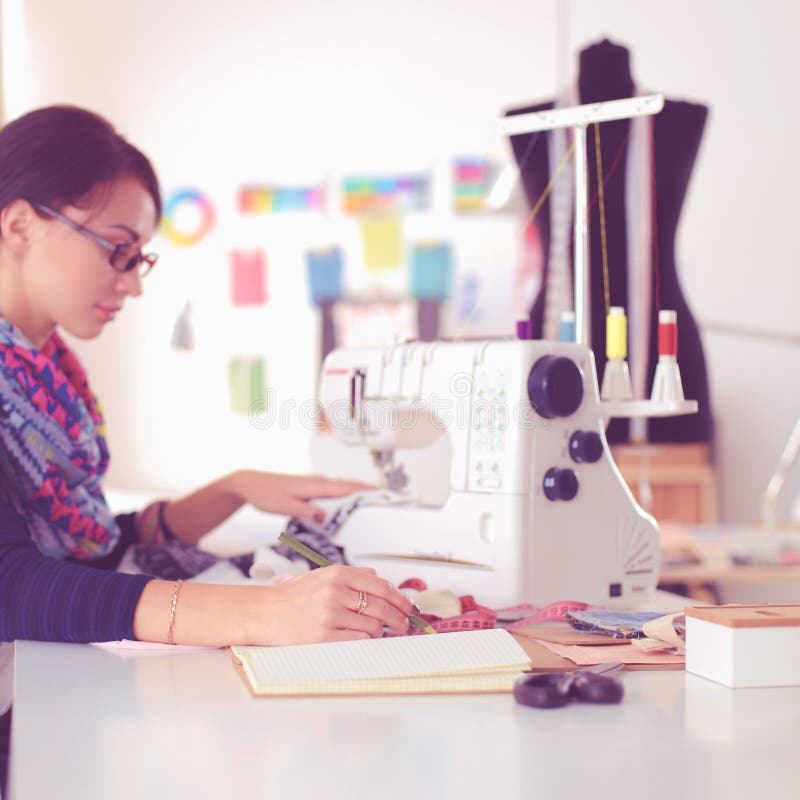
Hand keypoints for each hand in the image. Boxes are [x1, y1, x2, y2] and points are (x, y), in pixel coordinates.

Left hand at [232, 470, 373, 522]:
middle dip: (369, 491)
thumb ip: (305, 511)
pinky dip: (347, 495)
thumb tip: (324, 516)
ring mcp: (316, 485)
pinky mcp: (311, 490)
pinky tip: (349, 503)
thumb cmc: (265, 493)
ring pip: (343, 488)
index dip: (366, 491)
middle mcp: (318, 483)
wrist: (250, 484)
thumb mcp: (285, 506)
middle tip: (388, 499)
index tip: (384, 494)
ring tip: (375, 502)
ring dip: (359, 493)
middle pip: (350, 486)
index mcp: (316, 485)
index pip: (347, 488)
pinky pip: (335, 492)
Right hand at [251, 565, 413, 643]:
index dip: (400, 598)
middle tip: (405, 625)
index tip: (410, 606)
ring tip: (380, 633)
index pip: (381, 586)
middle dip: (399, 618)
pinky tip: (365, 639)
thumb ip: (352, 575)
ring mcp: (328, 615)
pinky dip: (366, 641)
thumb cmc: (293, 596)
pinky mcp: (322, 637)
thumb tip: (380, 578)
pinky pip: (358, 640)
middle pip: (381, 606)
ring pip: (372, 626)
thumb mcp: (321, 576)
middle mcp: (334, 592)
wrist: (263, 612)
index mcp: (336, 574)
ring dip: (381, 632)